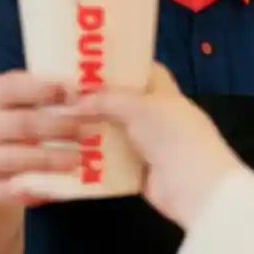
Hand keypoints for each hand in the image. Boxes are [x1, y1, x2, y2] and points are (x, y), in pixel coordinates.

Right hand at [0, 71, 82, 209]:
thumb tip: (97, 93)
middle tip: (89, 131)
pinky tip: (57, 190)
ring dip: (50, 158)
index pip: (11, 85)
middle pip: (21, 122)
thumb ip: (55, 98)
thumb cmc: (24, 132)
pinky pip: (9, 191)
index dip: (42, 88)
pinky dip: (34, 189)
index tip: (74, 92)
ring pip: (15, 157)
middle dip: (58, 126)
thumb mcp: (32, 108)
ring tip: (80, 160)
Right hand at [74, 64, 241, 229]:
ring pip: (114, 131)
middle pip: (123, 102)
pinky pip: (111, 159)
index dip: (119, 64)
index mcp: (165, 93)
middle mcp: (157, 116)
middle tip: (63, 94)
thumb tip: (74, 101)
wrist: (195, 189)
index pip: (143, 70)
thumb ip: (107, 100)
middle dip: (96, 99)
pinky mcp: (138, 171)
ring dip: (90, 128)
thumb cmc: (174, 136)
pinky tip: (68, 150)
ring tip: (57, 121)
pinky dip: (93, 156)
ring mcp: (148, 145)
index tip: (88, 63)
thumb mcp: (141, 107)